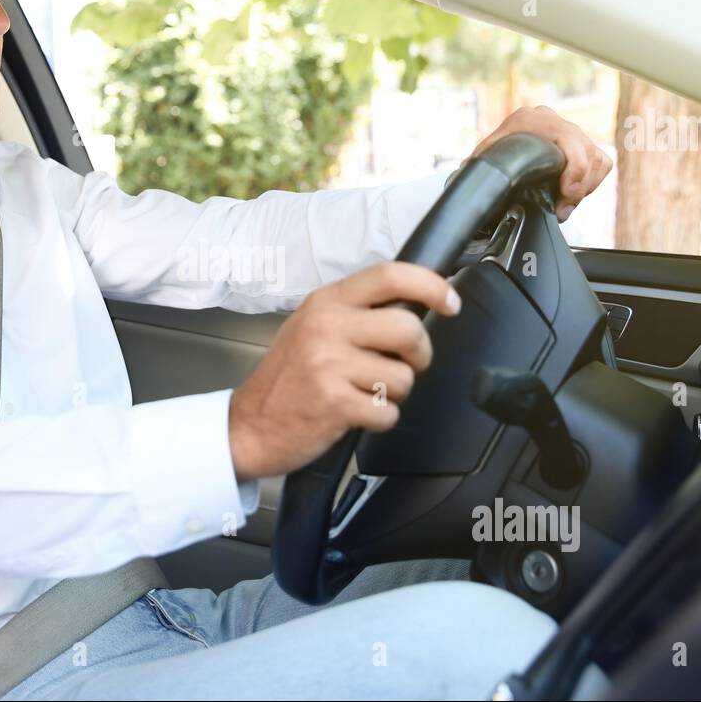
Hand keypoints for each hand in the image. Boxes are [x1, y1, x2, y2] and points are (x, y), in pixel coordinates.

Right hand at [228, 261, 461, 480]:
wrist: (251, 426)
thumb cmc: (289, 378)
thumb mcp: (313, 326)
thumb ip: (356, 312)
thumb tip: (415, 304)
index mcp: (326, 302)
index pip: (390, 275)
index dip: (430, 286)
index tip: (449, 303)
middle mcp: (326, 327)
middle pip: (408, 328)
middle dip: (419, 354)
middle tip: (405, 366)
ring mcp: (328, 364)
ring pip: (403, 376)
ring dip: (395, 393)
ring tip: (366, 393)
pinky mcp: (334, 403)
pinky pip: (388, 411)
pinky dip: (380, 419)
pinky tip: (356, 415)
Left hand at [470, 106, 611, 221]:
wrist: (493, 156)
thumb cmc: (487, 162)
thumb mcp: (484, 166)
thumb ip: (488, 173)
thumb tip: (489, 193)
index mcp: (528, 119)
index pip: (567, 137)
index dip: (574, 168)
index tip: (567, 194)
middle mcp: (550, 119)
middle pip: (585, 151)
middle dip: (578, 186)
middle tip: (562, 209)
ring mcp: (567, 129)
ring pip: (596, 158)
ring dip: (584, 186)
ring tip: (565, 204)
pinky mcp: (580, 143)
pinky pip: (601, 161)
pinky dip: (592, 181)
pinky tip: (573, 193)